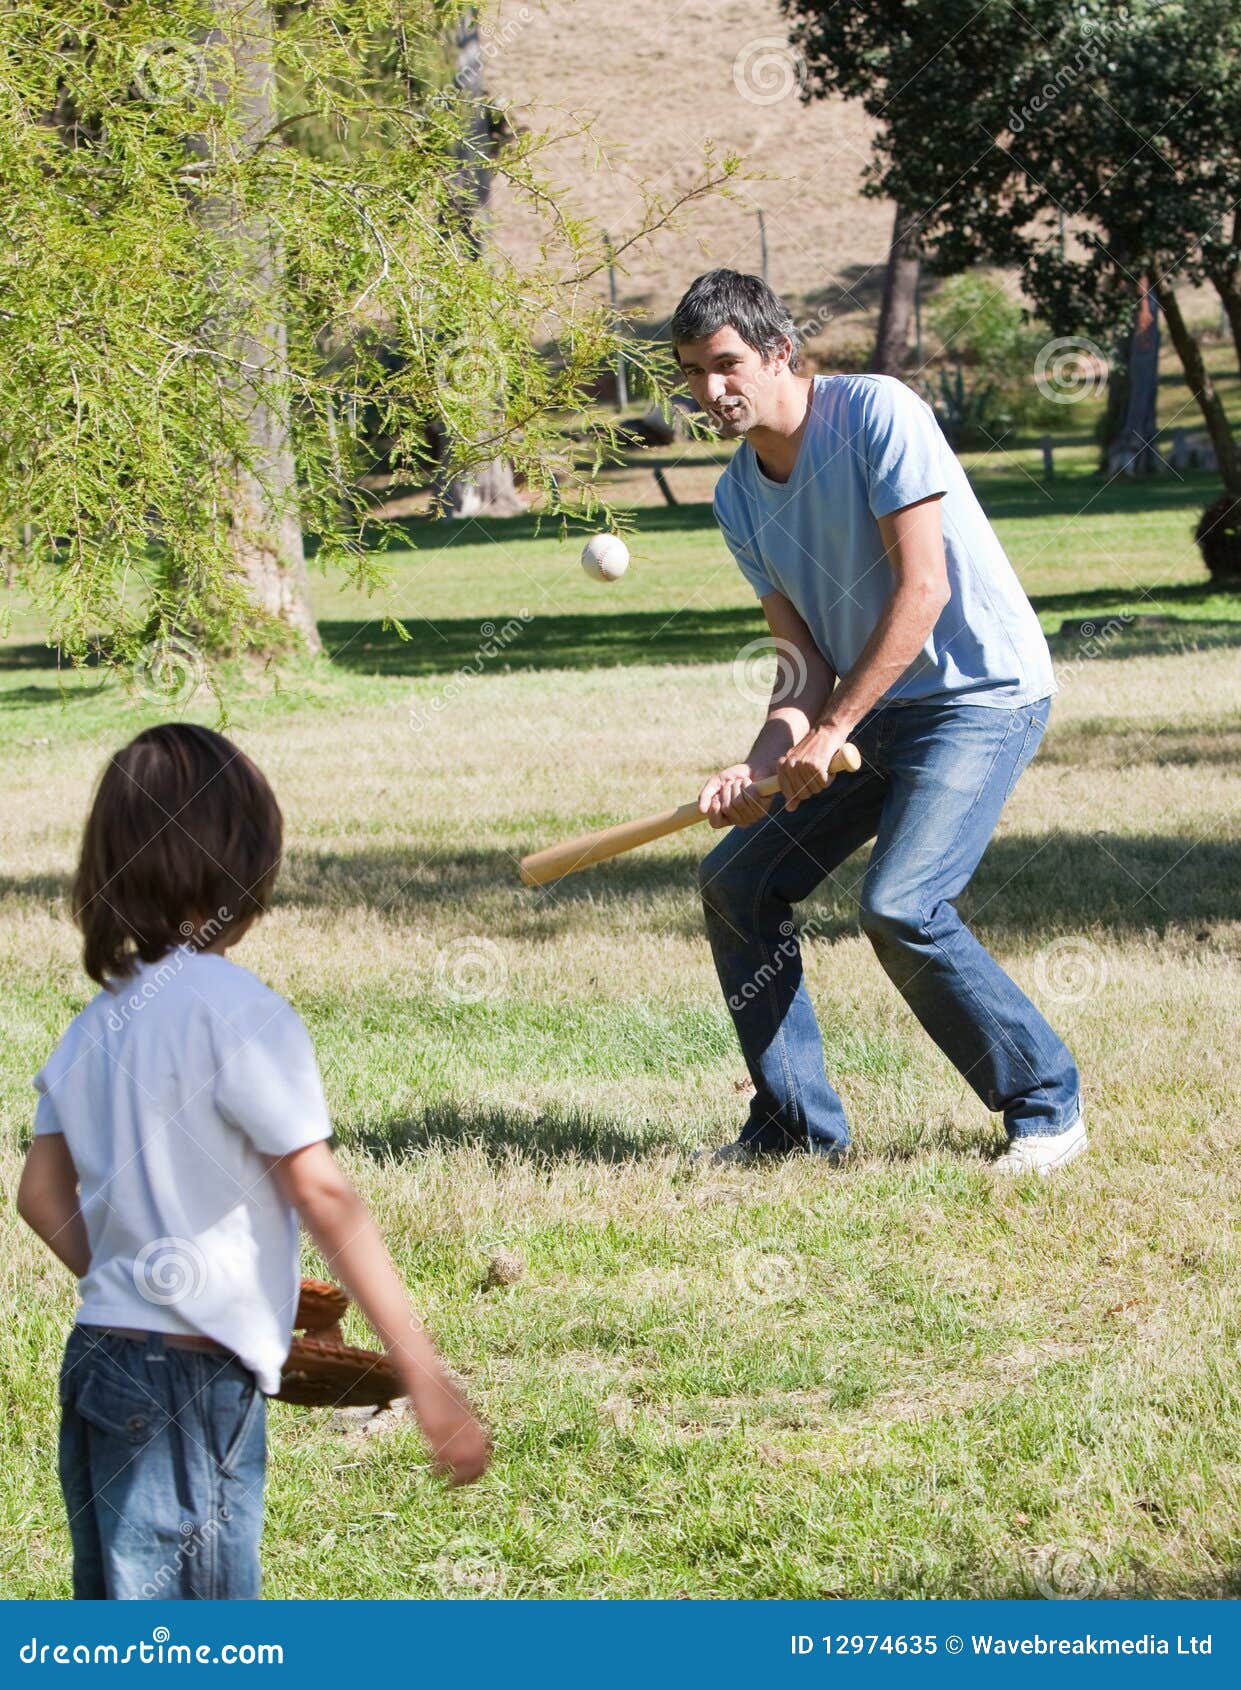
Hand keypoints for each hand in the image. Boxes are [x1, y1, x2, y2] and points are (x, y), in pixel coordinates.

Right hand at [404, 1363, 491, 1485]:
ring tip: (449, 1486)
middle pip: (476, 1461)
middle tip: (460, 1485)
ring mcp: (450, 1429)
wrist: (426, 1374)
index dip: (481, 1467)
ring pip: (461, 1462)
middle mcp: (464, 1427)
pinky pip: (441, 1456)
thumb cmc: (441, 1388)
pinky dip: (439, 1470)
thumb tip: (474, 1436)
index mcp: (472, 1421)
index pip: (484, 1452)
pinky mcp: (434, 1429)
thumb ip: (468, 1421)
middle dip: (470, 1477)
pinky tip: (435, 1475)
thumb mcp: (460, 1403)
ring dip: (455, 1478)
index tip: (474, 1476)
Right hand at [697, 763, 772, 828]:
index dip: (714, 810)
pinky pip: (751, 797)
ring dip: (737, 786)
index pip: (715, 823)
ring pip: (738, 802)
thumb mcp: (715, 783)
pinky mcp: (763, 808)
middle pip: (727, 809)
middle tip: (731, 783)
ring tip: (741, 782)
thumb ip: (705, 795)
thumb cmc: (734, 777)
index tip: (715, 798)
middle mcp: (739, 820)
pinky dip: (747, 784)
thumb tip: (701, 810)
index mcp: (725, 817)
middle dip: (727, 790)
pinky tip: (750, 783)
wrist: (753, 767)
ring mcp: (752, 816)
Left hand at [777, 724, 850, 813]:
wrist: (828, 729)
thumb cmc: (814, 750)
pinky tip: (829, 767)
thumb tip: (789, 809)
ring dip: (823, 783)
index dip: (800, 791)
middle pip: (803, 794)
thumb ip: (792, 787)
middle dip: (813, 788)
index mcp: (783, 765)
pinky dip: (830, 778)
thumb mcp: (799, 766)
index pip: (788, 792)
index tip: (807, 782)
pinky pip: (823, 784)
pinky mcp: (816, 766)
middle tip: (818, 774)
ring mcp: (803, 766)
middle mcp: (791, 765)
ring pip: (814, 790)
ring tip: (823, 768)